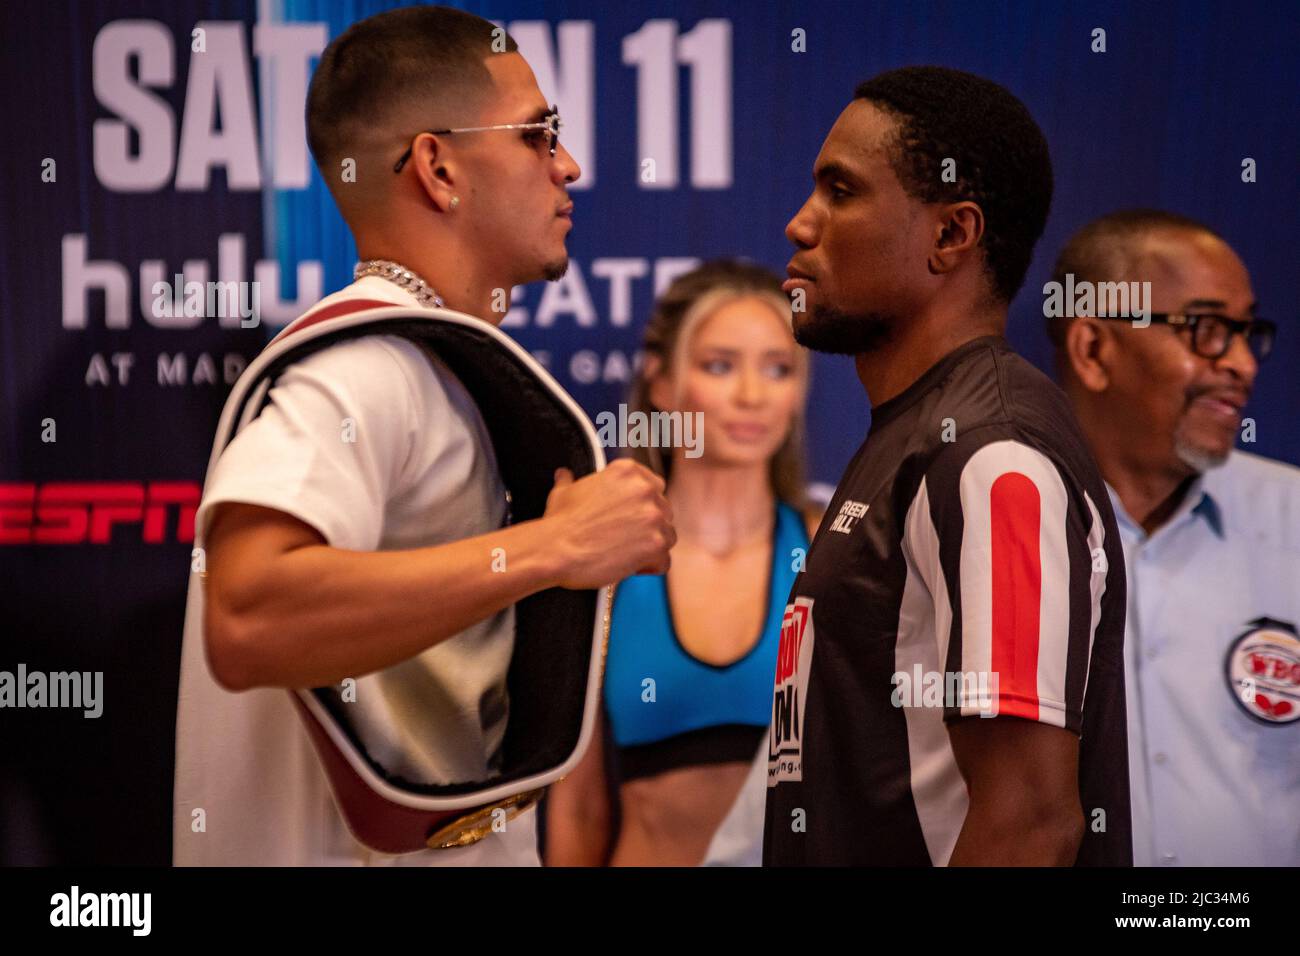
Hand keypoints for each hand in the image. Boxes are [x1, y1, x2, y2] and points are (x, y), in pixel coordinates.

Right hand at [542, 458, 674, 587]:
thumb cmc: (559, 523)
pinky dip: (650, 567)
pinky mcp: (656, 544)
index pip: (654, 486)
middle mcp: (645, 489)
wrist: (555, 549)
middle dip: (647, 526)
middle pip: (662, 511)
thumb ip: (571, 481)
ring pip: (667, 535)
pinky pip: (664, 561)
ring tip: (624, 554)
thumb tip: (564, 476)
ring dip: (650, 546)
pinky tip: (629, 567)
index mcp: (628, 471)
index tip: (629, 517)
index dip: (642, 506)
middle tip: (623, 538)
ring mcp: (653, 516)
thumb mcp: (564, 492)